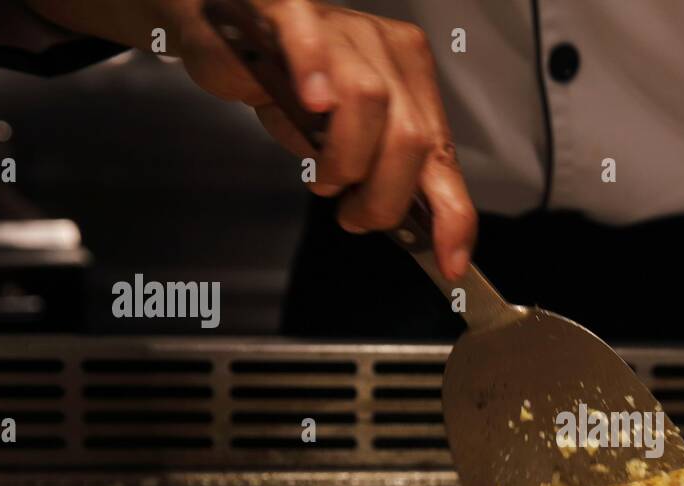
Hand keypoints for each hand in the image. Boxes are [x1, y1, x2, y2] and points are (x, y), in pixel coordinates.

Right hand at [172, 0, 476, 278]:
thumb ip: (380, 176)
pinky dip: (314, 74)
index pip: (445, 156)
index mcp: (412, 84)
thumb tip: (409, 226)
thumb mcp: (345, 142)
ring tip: (322, 178)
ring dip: (344, 160)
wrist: (230, 29)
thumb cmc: (288, 86)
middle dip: (384, 198)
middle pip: (411, 138)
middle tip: (354, 216)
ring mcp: (343, 31)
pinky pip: (310, 42)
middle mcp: (388, 54)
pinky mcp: (291, 15)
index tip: (450, 263)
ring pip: (369, 101)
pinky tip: (313, 104)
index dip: (453, 215)